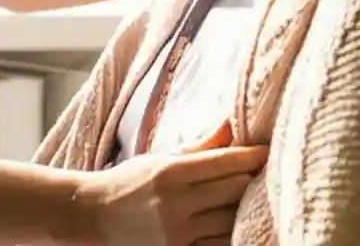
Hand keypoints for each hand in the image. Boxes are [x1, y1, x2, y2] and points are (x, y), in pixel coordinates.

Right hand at [72, 146, 266, 245]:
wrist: (93, 218)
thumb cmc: (129, 183)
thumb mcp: (159, 159)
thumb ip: (199, 146)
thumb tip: (232, 125)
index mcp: (169, 173)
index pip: (224, 162)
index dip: (251, 156)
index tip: (266, 151)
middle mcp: (175, 205)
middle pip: (234, 192)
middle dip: (252, 181)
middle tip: (263, 173)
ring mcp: (177, 235)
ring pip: (231, 222)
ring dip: (244, 209)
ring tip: (251, 199)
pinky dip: (230, 234)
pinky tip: (234, 224)